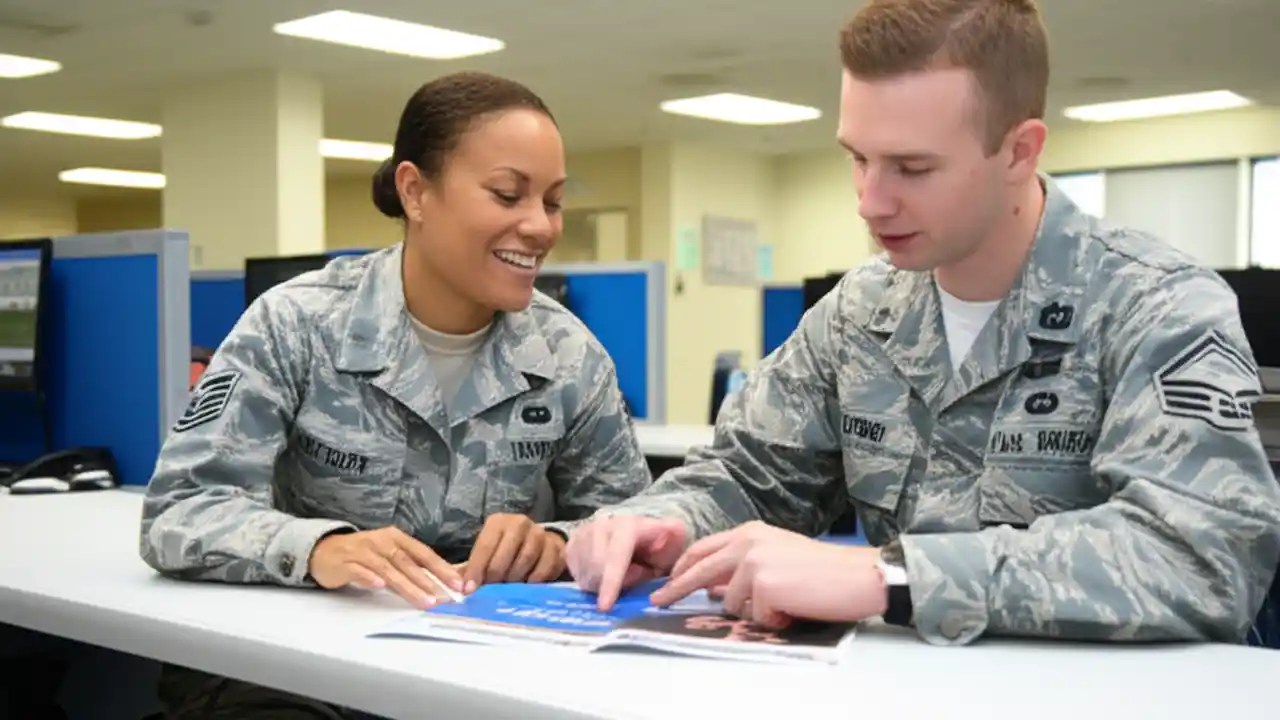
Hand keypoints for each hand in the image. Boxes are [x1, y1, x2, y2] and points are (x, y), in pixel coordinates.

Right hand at [307, 527, 462, 608]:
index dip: (441, 568)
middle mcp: (381, 542)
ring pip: (388, 569)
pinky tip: (379, 586)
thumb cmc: (363, 555)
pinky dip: (369, 578)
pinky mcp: (344, 563)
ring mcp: (362, 552)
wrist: (324, 551)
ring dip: (407, 586)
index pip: (423, 553)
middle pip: (408, 563)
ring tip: (424, 600)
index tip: (457, 584)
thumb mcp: (388, 555)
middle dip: (428, 581)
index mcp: (395, 538)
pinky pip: (358, 571)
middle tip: (444, 598)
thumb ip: (409, 566)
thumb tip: (439, 583)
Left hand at [464, 514, 565, 589]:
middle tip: (493, 589)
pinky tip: (528, 585)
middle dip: (497, 574)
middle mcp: (520, 523)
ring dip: (516, 578)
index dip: (476, 569)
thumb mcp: (485, 555)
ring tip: (510, 588)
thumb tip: (458, 590)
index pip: (485, 546)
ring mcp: (540, 534)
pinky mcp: (557, 547)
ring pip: (527, 558)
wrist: (536, 544)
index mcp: (498, 523)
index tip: (469, 590)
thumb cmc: (503, 553)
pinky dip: (535, 580)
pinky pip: (546, 567)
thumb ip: (470, 570)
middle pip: (507, 552)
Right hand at [564, 515, 686, 610]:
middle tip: (633, 581)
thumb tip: (665, 538)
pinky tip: (605, 576)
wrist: (639, 536)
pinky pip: (576, 576)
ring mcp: (583, 533)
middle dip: (613, 586)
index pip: (615, 556)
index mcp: (628, 525)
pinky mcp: (572, 544)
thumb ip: (673, 543)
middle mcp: (601, 525)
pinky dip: (592, 583)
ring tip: (621, 577)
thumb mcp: (673, 543)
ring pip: (585, 576)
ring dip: (604, 586)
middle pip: (596, 570)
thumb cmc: (658, 545)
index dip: (611, 581)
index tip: (605, 606)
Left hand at [649, 521, 887, 627]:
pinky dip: (772, 620)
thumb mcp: (777, 559)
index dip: (683, 567)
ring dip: (754, 612)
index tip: (667, 582)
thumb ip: (744, 568)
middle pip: (699, 568)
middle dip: (676, 588)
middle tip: (658, 602)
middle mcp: (747, 542)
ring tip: (784, 605)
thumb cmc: (823, 571)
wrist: (856, 575)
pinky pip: (754, 616)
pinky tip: (793, 609)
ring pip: (730, 602)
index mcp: (750, 532)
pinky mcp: (763, 583)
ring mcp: (753, 561)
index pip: (704, 548)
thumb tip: (714, 589)